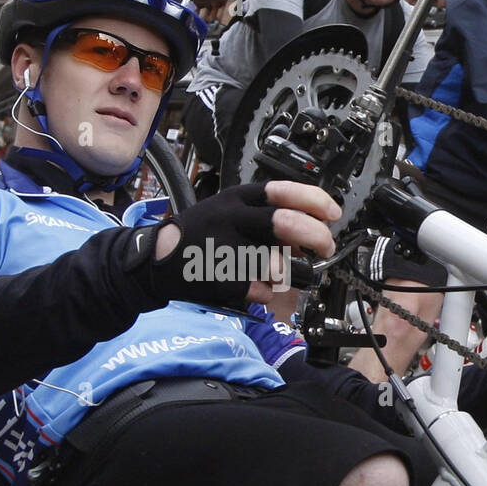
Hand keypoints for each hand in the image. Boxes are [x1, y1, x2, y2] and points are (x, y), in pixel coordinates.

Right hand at [150, 181, 339, 305]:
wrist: (154, 260)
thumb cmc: (199, 235)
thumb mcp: (229, 211)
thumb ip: (264, 217)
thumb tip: (309, 232)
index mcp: (238, 199)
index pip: (283, 191)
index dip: (314, 200)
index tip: (332, 213)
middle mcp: (232, 219)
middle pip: (286, 223)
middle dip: (316, 237)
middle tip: (325, 248)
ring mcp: (224, 248)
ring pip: (277, 263)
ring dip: (294, 274)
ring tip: (292, 276)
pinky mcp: (218, 277)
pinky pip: (260, 290)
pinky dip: (267, 294)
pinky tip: (261, 291)